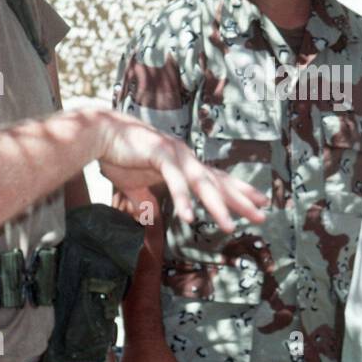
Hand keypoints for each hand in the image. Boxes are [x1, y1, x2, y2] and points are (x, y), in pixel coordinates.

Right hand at [96, 110, 266, 230]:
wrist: (99, 133)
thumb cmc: (116, 155)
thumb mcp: (133, 185)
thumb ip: (144, 199)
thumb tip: (147, 216)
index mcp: (183, 164)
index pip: (217, 179)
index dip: (238, 191)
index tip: (259, 201)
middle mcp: (185, 158)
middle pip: (218, 182)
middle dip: (241, 200)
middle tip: (262, 216)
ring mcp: (175, 155)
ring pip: (202, 184)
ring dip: (217, 207)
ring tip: (230, 227)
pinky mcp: (160, 154)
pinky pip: (175, 181)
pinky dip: (183, 199)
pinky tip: (190, 218)